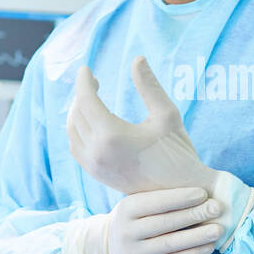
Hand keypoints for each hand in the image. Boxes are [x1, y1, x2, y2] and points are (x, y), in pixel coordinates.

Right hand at [61, 187, 223, 253]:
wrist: (110, 248)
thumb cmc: (136, 218)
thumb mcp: (137, 203)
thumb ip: (160, 195)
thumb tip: (198, 189)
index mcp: (126, 209)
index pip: (156, 202)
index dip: (181, 197)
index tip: (204, 193)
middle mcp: (126, 231)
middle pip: (165, 223)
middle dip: (194, 215)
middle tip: (217, 208)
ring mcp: (133, 253)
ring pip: (170, 244)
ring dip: (197, 237)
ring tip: (218, 230)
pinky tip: (209, 247)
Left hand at [67, 56, 253, 251]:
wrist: (181, 194)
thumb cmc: (178, 152)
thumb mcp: (167, 115)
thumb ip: (149, 86)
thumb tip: (137, 59)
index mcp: (112, 135)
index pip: (86, 99)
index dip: (84, 81)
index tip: (86, 68)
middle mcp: (97, 152)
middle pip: (76, 114)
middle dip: (82, 94)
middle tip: (93, 81)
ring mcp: (94, 166)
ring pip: (72, 132)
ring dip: (77, 112)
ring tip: (91, 99)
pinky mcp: (97, 175)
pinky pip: (77, 148)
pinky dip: (78, 131)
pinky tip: (92, 122)